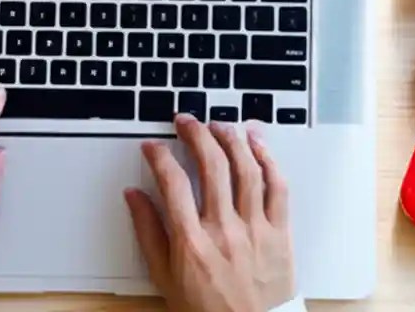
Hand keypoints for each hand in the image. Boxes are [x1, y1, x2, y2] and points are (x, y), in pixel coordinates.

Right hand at [125, 115, 295, 311]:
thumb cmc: (208, 311)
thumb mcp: (165, 278)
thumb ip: (148, 233)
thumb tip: (134, 196)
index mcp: (192, 243)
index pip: (172, 183)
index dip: (159, 156)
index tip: (152, 146)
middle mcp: (225, 230)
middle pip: (211, 165)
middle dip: (195, 134)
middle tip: (185, 121)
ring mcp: (256, 228)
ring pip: (246, 169)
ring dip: (231, 138)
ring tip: (218, 124)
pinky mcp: (280, 231)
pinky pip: (277, 186)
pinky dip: (268, 159)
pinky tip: (257, 143)